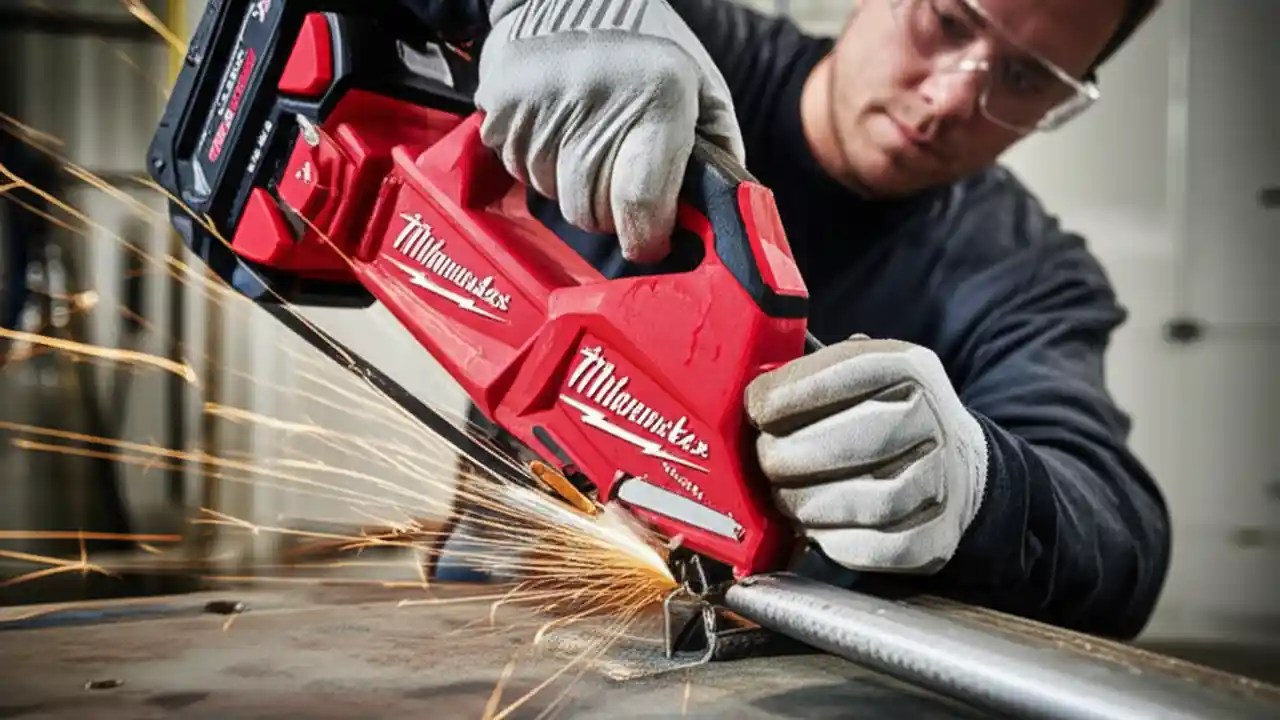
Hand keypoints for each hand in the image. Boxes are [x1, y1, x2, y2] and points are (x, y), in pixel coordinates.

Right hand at [476, 0, 744, 261]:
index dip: (645, 238)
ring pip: (554, 197)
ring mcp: (541, 102)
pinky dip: (539, 162)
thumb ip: (716, 159)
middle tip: (619, 171)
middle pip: (591, 212)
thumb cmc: (649, 49)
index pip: (639, 206)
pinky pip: (519, 171)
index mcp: (659, 95)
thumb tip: (710, 223)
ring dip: (571, 184)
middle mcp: (596, 97)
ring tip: (586, 135)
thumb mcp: (703, 92)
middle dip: (610, 211)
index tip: (650, 240)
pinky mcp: (500, 105)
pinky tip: (557, 125)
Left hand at [745, 337, 989, 572]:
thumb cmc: (883, 415)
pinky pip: (875, 549)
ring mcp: (941, 479)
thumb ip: (811, 376)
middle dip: (785, 455)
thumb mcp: (860, 375)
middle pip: (848, 442)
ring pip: (862, 502)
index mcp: (905, 367)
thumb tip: (744, 390)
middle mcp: (931, 417)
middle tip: (764, 460)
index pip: (842, 372)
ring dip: (805, 503)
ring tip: (785, 497)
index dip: (785, 393)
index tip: (754, 409)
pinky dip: (833, 541)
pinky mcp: (935, 536)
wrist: (958, 466)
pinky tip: (815, 527)